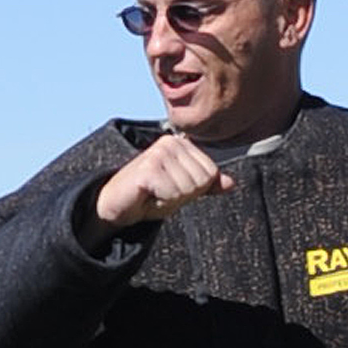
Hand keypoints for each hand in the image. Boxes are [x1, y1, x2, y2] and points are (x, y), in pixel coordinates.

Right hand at [90, 133, 232, 232]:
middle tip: (162, 193)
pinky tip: (147, 196)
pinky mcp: (148, 167)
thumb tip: (231, 184)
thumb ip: (206, 185)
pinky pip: (172, 193)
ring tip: (154, 194)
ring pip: (188, 188)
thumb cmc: (148, 196)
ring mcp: (159, 153)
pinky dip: (161, 202)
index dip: (194, 190)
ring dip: (171, 200)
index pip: (210, 173)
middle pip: (201, 181)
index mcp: (182, 144)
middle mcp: (171, 143)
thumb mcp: (183, 190)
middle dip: (183, 196)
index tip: (172, 189)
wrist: (116, 204)